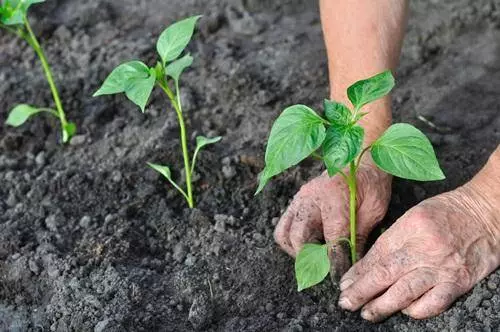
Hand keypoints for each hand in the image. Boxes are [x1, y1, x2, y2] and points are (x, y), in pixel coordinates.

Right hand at [274, 160, 391, 276]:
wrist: (360, 158)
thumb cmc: (371, 183)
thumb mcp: (374, 209)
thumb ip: (360, 236)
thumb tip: (352, 264)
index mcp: (335, 198)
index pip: (332, 239)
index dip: (335, 262)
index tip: (338, 278)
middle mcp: (311, 198)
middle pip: (299, 238)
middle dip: (312, 259)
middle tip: (324, 270)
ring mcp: (300, 199)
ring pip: (284, 234)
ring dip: (297, 252)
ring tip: (315, 258)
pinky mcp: (295, 202)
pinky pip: (283, 226)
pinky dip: (292, 241)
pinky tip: (310, 246)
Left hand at [338, 183, 499, 321]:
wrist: (486, 213)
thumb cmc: (446, 213)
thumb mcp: (413, 217)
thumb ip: (392, 240)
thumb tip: (366, 265)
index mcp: (408, 227)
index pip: (376, 255)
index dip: (358, 273)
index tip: (345, 284)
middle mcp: (423, 248)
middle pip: (385, 274)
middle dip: (361, 292)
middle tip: (346, 302)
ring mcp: (441, 267)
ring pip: (404, 292)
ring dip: (382, 306)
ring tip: (367, 313)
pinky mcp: (458, 282)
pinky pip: (433, 303)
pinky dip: (416, 311)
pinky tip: (405, 310)